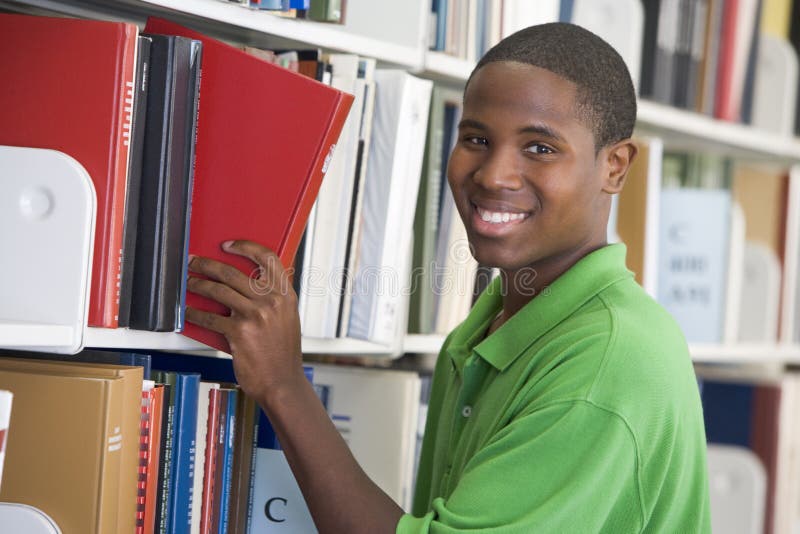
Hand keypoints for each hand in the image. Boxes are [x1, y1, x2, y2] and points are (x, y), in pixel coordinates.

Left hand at [185, 240, 304, 403]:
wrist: (282, 382)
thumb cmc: (282, 353)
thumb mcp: (286, 318)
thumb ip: (271, 299)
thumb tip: (241, 283)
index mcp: (285, 294)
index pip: (267, 258)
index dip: (245, 246)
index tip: (228, 245)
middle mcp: (271, 301)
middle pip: (233, 272)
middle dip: (207, 264)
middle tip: (193, 262)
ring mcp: (255, 316)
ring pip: (218, 291)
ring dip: (198, 284)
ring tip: (188, 282)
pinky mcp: (239, 333)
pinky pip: (210, 318)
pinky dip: (195, 314)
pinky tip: (187, 311)